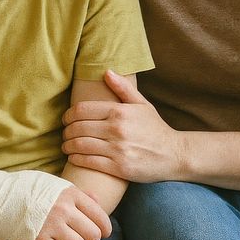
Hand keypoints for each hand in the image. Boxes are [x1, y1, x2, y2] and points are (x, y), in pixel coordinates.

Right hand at [34, 186, 110, 239]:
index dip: (106, 227)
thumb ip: (78, 193)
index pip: (99, 215)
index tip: (105, 232)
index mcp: (70, 194)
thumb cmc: (32, 191)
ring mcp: (51, 225)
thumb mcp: (56, 185)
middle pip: (93, 234)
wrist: (2, 198)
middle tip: (88, 239)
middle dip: (93, 239)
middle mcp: (63, 210)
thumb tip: (98, 200)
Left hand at [62, 69, 185, 181]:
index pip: (82, 110)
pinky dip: (76, 159)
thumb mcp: (142, 104)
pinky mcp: (119, 168)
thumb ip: (123, 88)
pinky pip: (89, 162)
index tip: (66, 119)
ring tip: (66, 146)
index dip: (68, 115)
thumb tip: (106, 72)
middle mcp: (117, 129)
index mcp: (119, 111)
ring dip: (68, 146)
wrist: (174, 155)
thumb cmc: (155, 128)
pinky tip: (74, 157)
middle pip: (78, 128)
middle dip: (66, 131)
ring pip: (80, 145)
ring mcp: (118, 149)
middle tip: (65, 134)